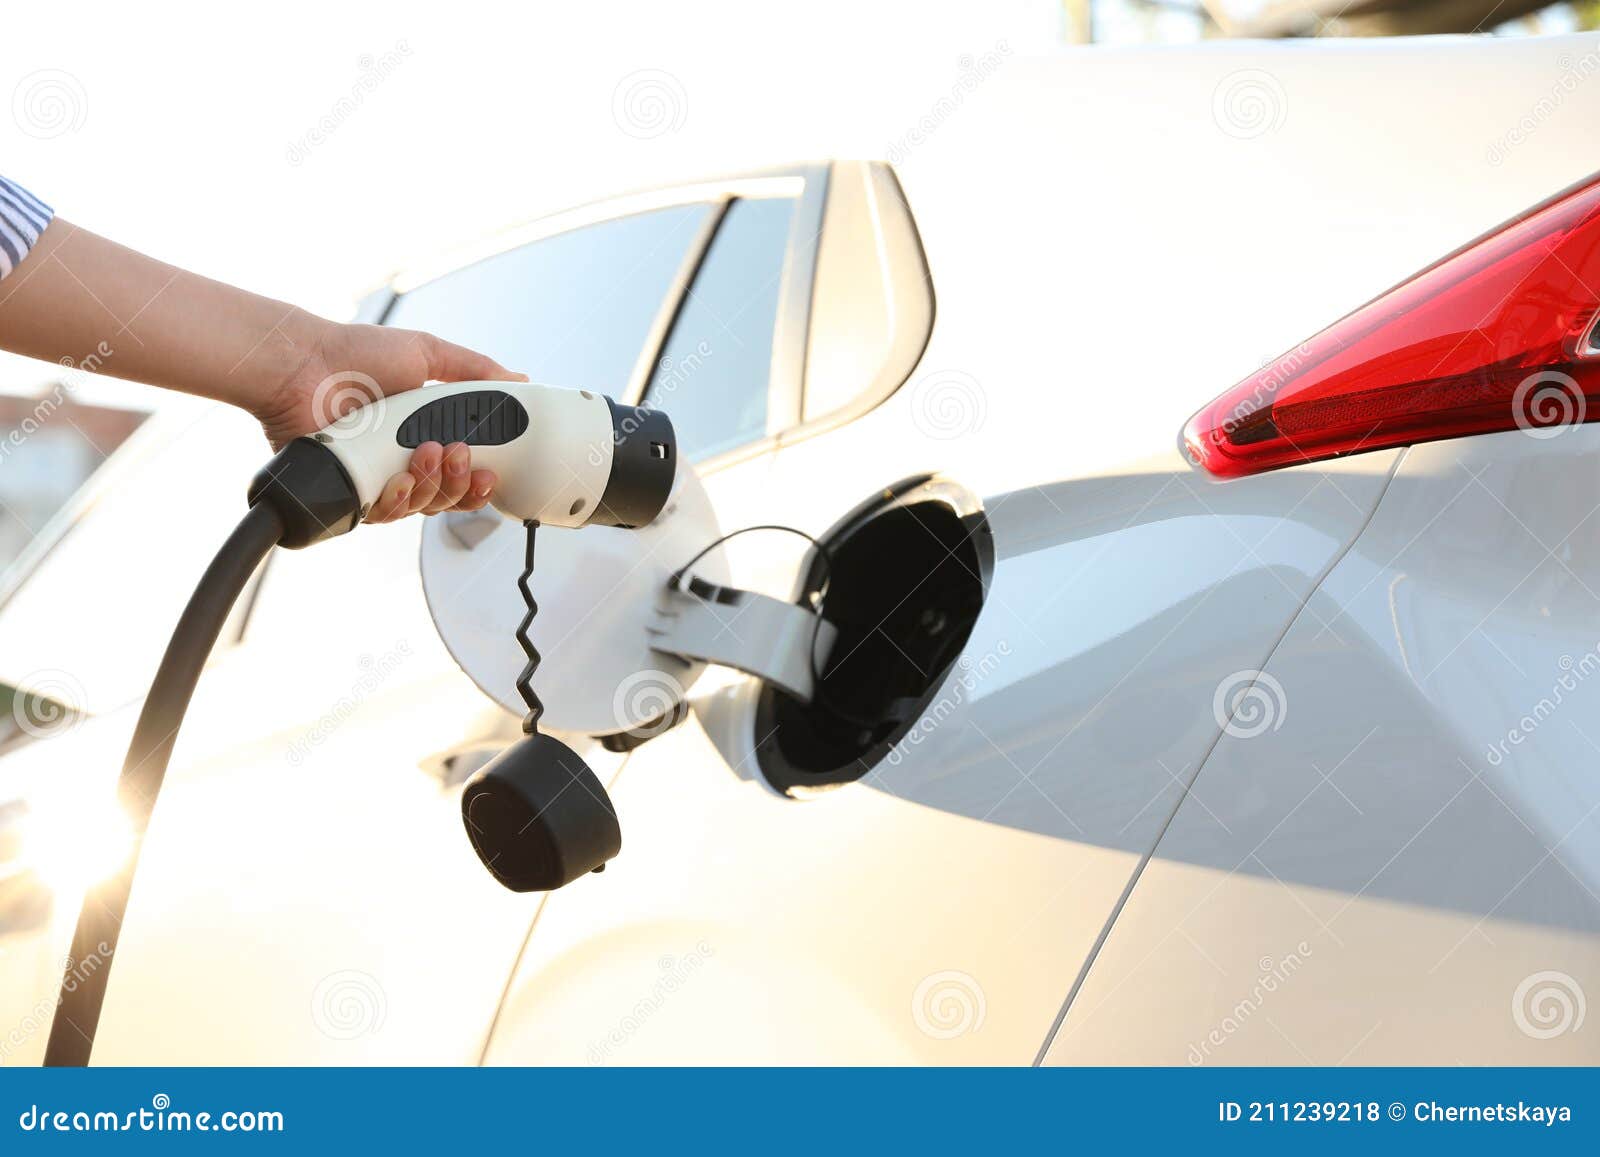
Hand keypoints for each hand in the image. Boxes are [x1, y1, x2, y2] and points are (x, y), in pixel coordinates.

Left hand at [253, 320, 526, 522]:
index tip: (490, 473)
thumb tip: (519, 379)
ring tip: (426, 453)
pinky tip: (398, 477)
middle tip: (457, 455)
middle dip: (460, 483)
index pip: (462, 473)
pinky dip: (397, 500)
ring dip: (432, 485)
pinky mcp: (350, 493)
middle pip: (447, 497)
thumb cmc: (352, 354)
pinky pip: (384, 514)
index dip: (479, 482)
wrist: (302, 365)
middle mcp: (402, 461)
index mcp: (424, 434)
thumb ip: (475, 370)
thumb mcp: (426, 353)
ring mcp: (376, 479)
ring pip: (421, 507)